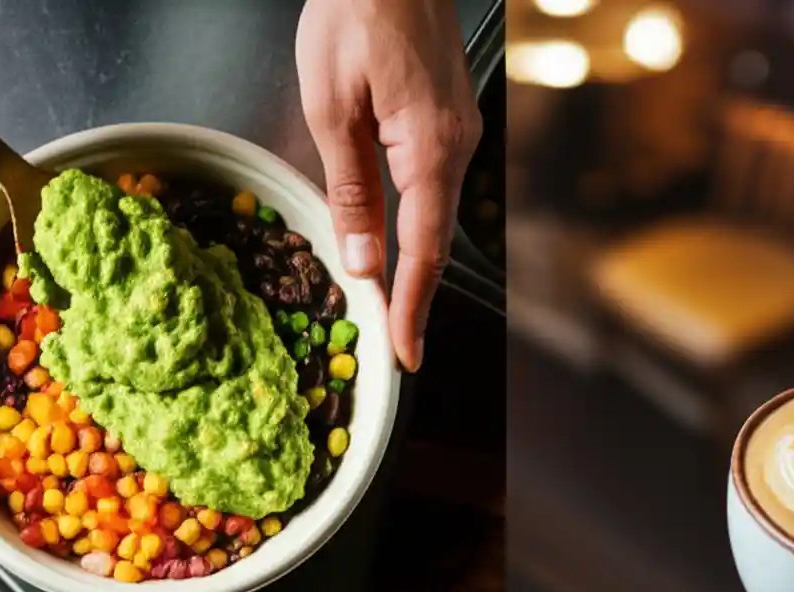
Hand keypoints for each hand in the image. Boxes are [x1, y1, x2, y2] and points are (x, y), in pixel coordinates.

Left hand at [296, 0, 481, 371]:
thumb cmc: (356, 12)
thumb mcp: (332, 105)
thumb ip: (350, 189)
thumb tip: (362, 261)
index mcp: (431, 149)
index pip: (425, 250)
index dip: (412, 307)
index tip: (406, 355)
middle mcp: (460, 146)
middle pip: (437, 238)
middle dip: (413, 293)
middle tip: (393, 340)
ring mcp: (461, 130)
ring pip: (436, 212)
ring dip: (412, 258)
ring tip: (388, 301)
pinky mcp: (450, 117)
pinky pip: (433, 182)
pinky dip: (415, 219)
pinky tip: (394, 238)